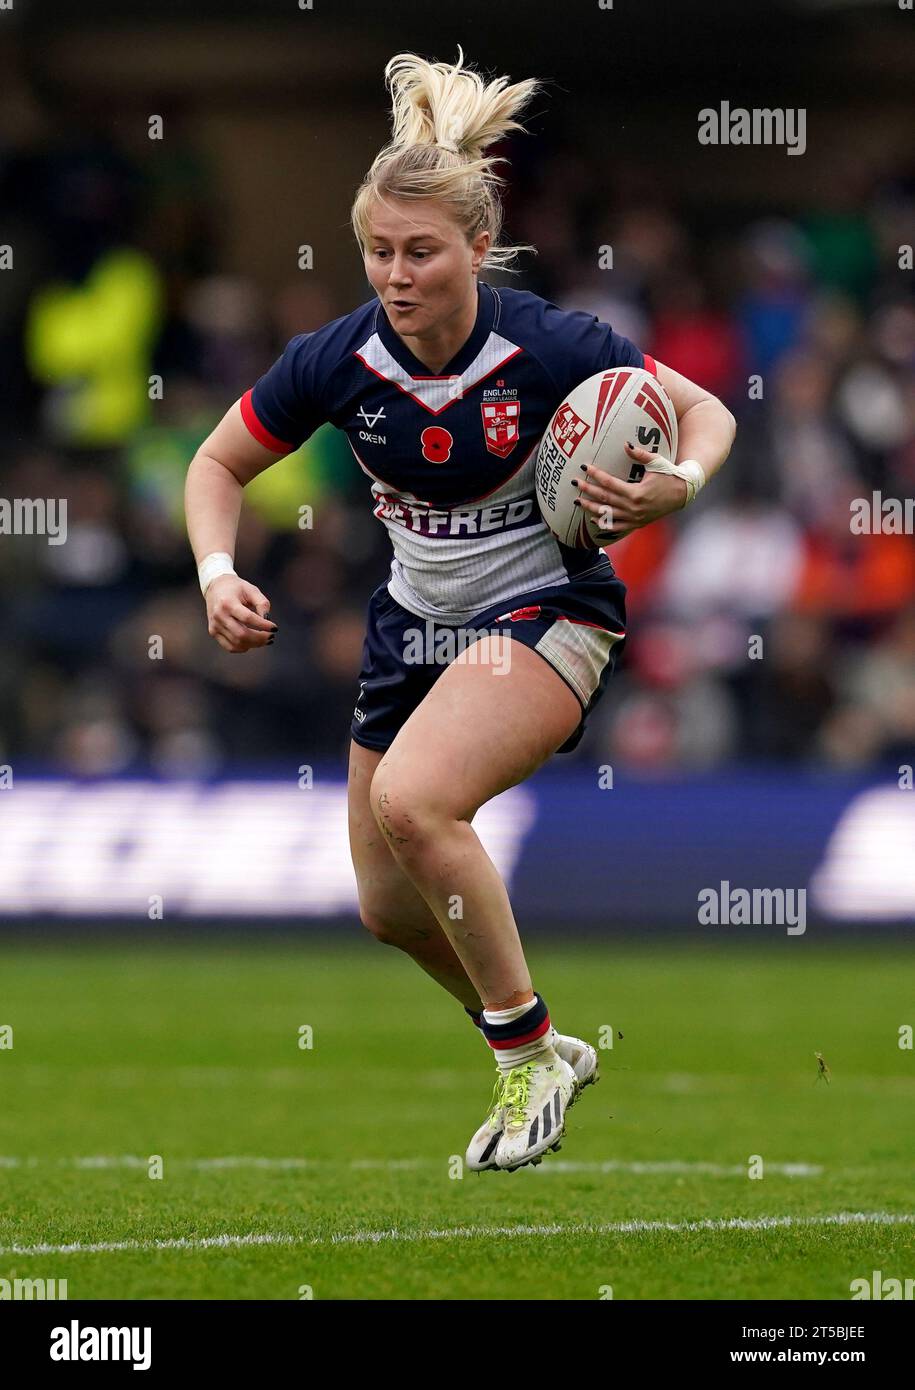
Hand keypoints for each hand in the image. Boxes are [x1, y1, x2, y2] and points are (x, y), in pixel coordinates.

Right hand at [205, 575, 276, 653]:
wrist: (215, 587)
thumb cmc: (236, 588)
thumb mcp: (251, 590)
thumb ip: (262, 603)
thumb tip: (267, 620)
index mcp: (228, 602)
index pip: (247, 618)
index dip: (263, 625)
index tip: (274, 628)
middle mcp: (219, 615)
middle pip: (242, 634)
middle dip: (260, 638)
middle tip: (271, 637)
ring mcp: (215, 625)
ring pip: (237, 643)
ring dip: (254, 644)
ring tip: (264, 640)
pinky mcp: (213, 632)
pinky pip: (230, 647)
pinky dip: (243, 648)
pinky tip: (252, 642)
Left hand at [573, 441, 688, 538]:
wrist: (682, 494)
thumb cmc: (669, 475)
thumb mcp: (656, 462)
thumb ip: (640, 454)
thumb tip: (625, 444)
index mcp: (636, 493)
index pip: (610, 483)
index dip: (596, 474)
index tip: (585, 467)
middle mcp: (633, 508)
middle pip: (604, 498)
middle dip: (588, 490)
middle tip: (575, 483)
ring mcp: (634, 518)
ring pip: (607, 514)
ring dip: (591, 508)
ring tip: (578, 501)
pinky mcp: (637, 524)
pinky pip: (616, 527)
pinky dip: (604, 524)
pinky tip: (593, 519)